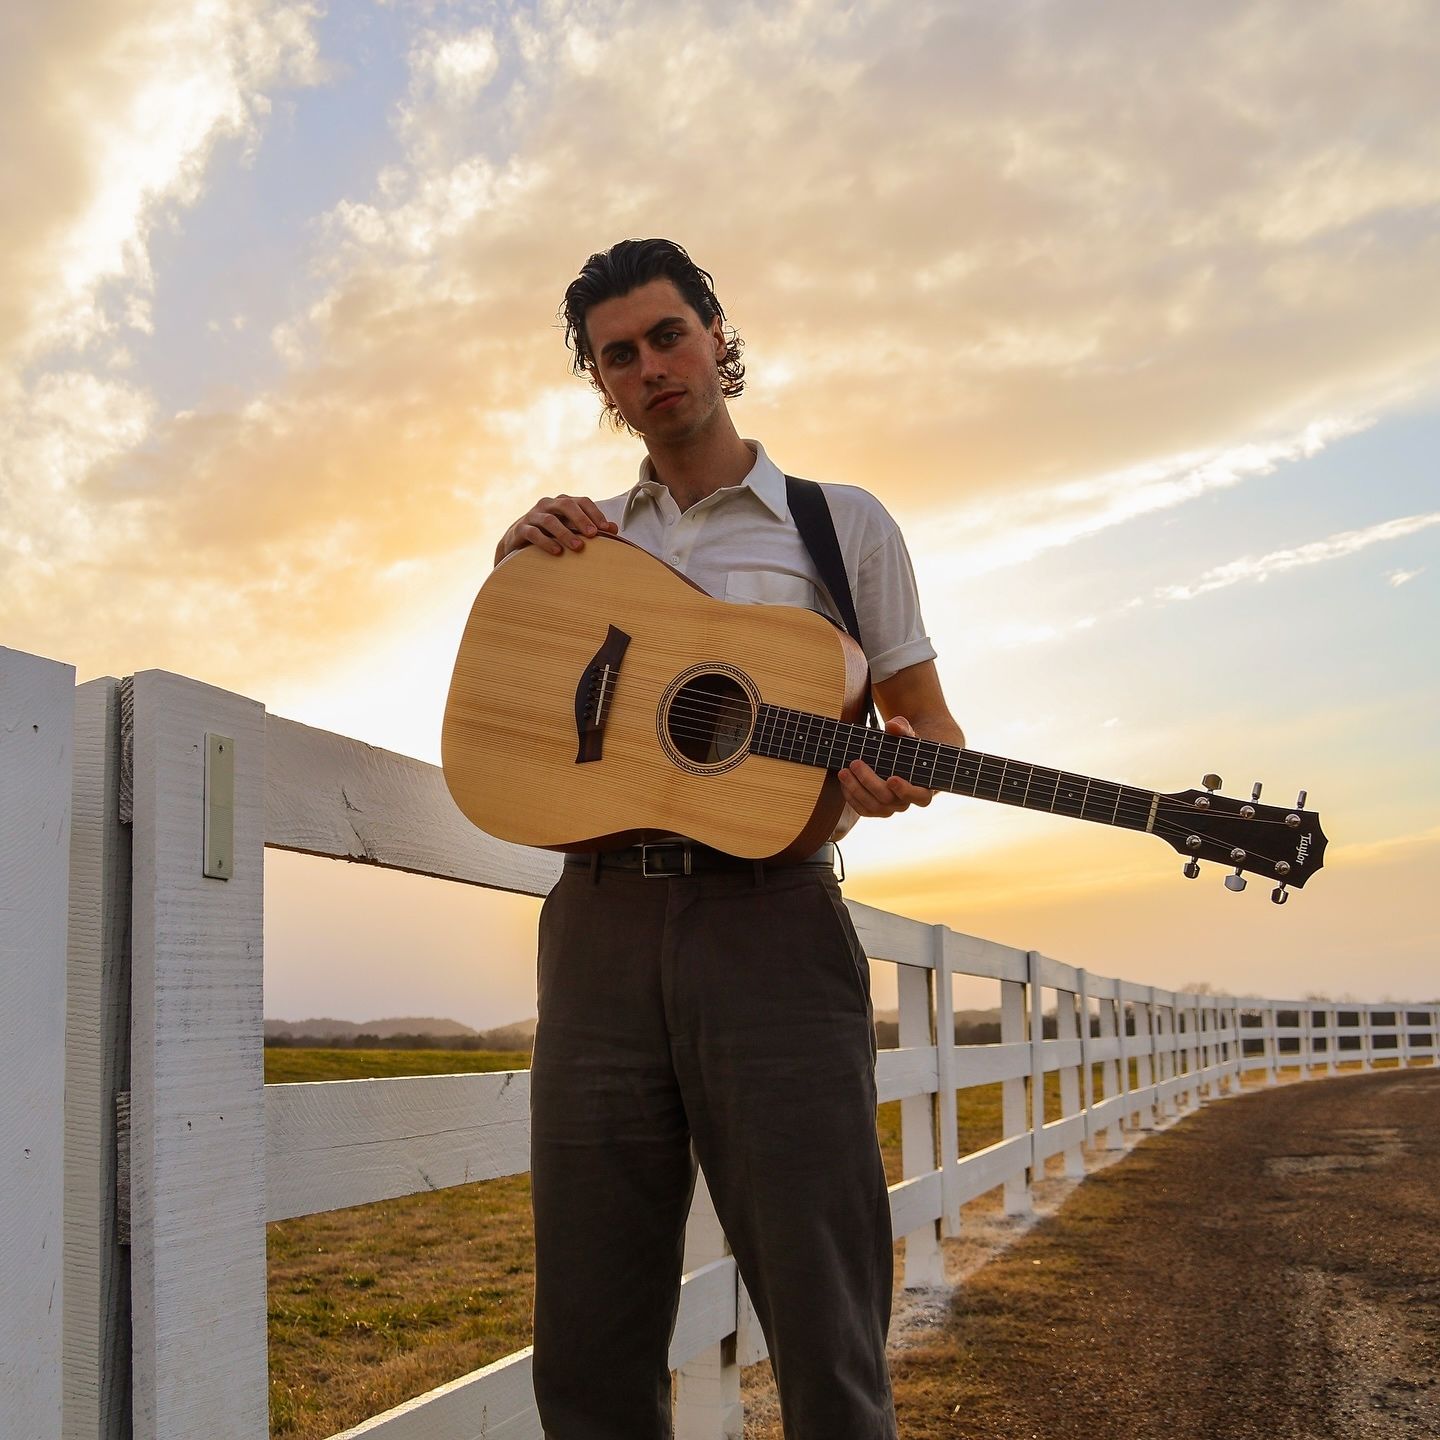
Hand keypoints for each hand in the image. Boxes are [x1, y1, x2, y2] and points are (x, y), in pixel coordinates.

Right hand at [495, 494, 617, 563]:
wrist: (518, 541)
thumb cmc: (550, 534)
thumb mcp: (571, 529)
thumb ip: (590, 528)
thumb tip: (614, 529)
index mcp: (562, 503)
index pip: (582, 501)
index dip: (595, 513)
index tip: (607, 529)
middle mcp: (547, 505)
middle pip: (566, 505)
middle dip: (581, 519)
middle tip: (593, 534)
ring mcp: (533, 516)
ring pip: (549, 520)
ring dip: (565, 533)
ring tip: (578, 547)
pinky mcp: (521, 529)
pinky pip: (533, 533)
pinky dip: (546, 542)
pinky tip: (557, 552)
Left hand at [837, 715, 935, 817]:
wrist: (898, 758)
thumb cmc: (907, 746)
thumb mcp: (907, 734)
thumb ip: (903, 728)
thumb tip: (892, 726)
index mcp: (922, 788)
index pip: (920, 797)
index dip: (906, 790)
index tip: (891, 779)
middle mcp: (906, 802)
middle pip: (888, 799)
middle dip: (869, 781)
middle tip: (855, 763)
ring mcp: (890, 808)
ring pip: (874, 806)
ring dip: (856, 790)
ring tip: (843, 772)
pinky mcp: (875, 810)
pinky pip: (863, 810)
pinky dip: (851, 797)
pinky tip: (844, 782)